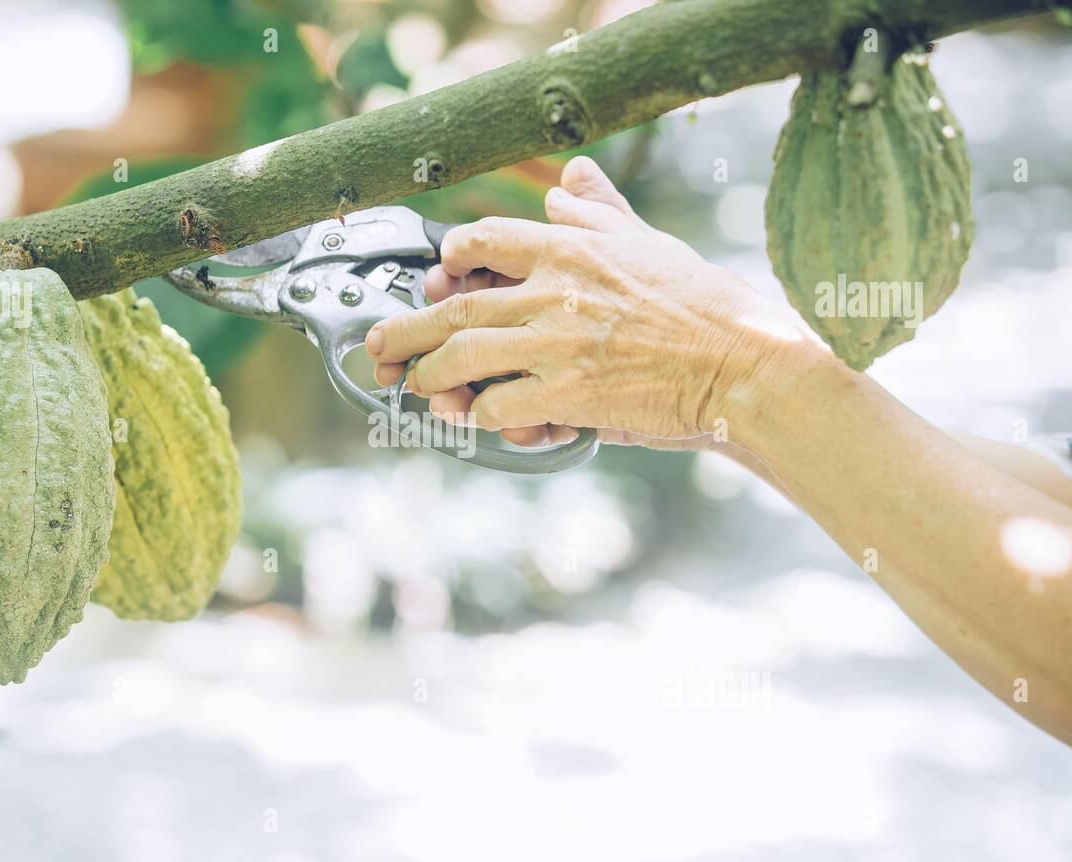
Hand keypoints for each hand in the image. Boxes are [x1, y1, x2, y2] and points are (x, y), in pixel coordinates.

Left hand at [367, 156, 814, 447]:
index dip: (450, 258)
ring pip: (463, 358)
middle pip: (455, 308)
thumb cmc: (704, 306)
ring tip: (416, 387)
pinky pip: (500, 407)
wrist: (743, 364)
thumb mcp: (649, 242)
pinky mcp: (567, 396)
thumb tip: (570, 181)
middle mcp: (552, 293)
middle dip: (405, 329)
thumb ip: (600, 211)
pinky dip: (483, 416)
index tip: (438, 273)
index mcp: (569, 250)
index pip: (484, 240)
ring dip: (431, 376)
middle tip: (378, 346)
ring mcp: (555, 347)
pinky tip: (479, 420)